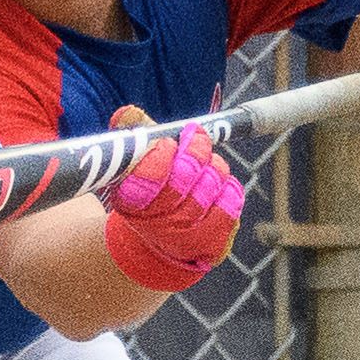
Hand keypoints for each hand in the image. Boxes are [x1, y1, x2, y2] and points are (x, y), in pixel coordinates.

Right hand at [102, 105, 244, 290]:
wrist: (159, 246)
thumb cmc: (149, 197)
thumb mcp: (133, 168)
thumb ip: (134, 138)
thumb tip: (127, 114)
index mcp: (131, 202)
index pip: (149, 174)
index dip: (162, 153)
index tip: (168, 143)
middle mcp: (157, 224)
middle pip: (185, 174)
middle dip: (195, 150)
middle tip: (195, 136)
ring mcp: (188, 236)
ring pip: (212, 181)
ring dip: (212, 166)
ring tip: (204, 166)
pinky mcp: (214, 241)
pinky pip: (232, 198)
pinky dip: (228, 185)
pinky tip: (217, 185)